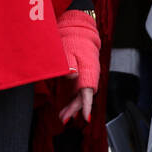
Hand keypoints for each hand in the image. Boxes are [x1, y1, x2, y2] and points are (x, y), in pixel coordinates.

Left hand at [57, 9, 98, 124]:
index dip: (87, 106)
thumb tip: (73, 75)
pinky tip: (65, 109)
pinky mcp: (81, 78)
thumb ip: (70, 65)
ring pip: (80, 96)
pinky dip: (72, 101)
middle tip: (62, 119)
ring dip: (72, 107)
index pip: (88, 92)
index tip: (85, 118)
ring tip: (62, 117)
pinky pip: (77, 93)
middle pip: (83, 97)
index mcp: (88, 72)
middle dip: (74, 109)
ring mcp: (85, 78)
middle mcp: (89, 77)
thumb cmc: (74, 41)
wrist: (80, 32)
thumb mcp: (69, 51)